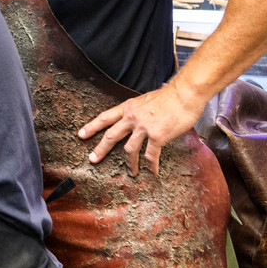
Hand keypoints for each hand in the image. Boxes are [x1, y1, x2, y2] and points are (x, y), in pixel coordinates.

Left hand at [78, 83, 204, 176]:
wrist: (185, 94)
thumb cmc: (170, 96)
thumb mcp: (146, 99)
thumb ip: (138, 109)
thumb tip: (137, 115)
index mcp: (128, 107)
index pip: (105, 117)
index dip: (92, 127)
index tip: (81, 135)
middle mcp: (132, 118)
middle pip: (111, 135)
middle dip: (101, 149)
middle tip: (93, 159)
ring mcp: (144, 128)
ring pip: (129, 150)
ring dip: (130, 164)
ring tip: (131, 173)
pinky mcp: (157, 137)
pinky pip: (151, 156)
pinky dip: (151, 166)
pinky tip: (152, 173)